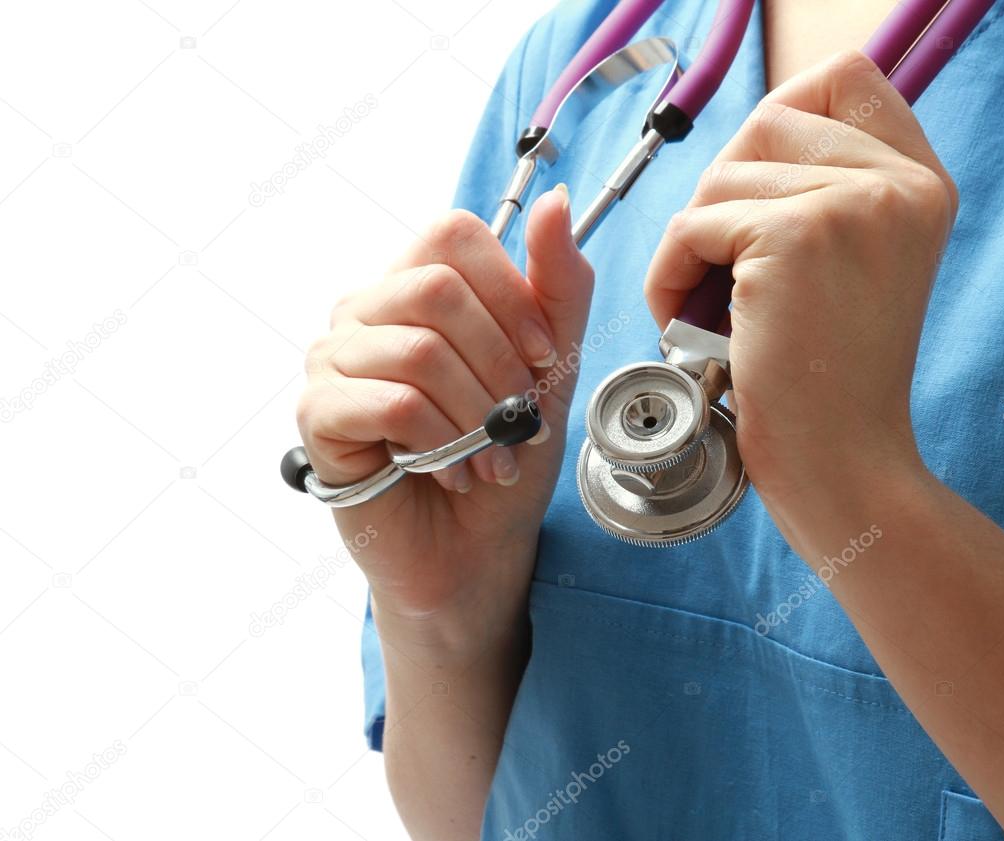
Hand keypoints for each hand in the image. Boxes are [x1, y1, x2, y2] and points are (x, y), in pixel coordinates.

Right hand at [296, 188, 592, 642]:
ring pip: (418, 350)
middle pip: (436, 289)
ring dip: (475, 416)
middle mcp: (366, 310)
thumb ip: (557, 286)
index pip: (453, 233)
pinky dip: (439, 443)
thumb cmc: (504, 454)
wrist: (474, 548)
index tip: (542, 356)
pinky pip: (390, 402)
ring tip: (489, 458)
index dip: (512, 292)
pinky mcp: (318, 415)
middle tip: (516, 421)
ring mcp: (334, 359)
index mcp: (417, 286)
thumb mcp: (551, 368)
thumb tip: (555, 199)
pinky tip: (449, 471)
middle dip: (499, 366)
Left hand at [644, 51, 956, 510]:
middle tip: (719, 266)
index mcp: (918, 183)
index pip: (842, 78)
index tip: (748, 192)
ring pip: (720, 175)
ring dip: (692, 242)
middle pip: (766, 122)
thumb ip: (819, 193)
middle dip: (720, 193)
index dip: (778, 123)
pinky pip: (690, 225)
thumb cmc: (823, 379)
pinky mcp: (794, 236)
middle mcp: (898, 182)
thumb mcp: (847, 267)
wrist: (839, 462)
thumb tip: (746, 142)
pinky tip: (687, 322)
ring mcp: (852, 202)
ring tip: (707, 307)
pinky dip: (669, 274)